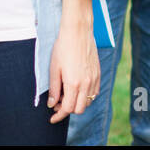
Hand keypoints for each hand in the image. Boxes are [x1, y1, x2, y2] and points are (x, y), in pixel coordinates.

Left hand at [47, 0, 99, 123]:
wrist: (78, 31)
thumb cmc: (63, 47)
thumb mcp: (54, 68)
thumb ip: (54, 89)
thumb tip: (52, 104)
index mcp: (74, 83)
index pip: (68, 108)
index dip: (59, 115)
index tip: (52, 118)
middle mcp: (86, 84)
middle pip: (79, 109)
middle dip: (67, 110)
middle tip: (57, 102)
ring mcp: (94, 79)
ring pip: (87, 102)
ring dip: (77, 103)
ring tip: (66, 93)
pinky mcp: (98, 73)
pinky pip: (94, 92)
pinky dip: (85, 96)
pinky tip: (76, 88)